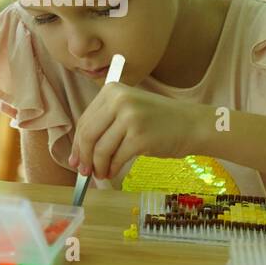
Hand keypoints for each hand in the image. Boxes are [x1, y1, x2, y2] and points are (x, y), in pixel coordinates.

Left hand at [67, 83, 204, 180]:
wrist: (191, 125)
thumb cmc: (159, 121)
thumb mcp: (129, 110)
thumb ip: (105, 123)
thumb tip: (78, 153)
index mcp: (113, 90)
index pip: (85, 120)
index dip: (77, 143)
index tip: (75, 159)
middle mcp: (119, 100)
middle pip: (88, 135)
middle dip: (83, 157)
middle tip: (83, 172)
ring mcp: (130, 118)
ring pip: (100, 149)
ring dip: (97, 166)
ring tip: (101, 174)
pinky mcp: (139, 137)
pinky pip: (115, 158)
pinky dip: (111, 169)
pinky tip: (112, 173)